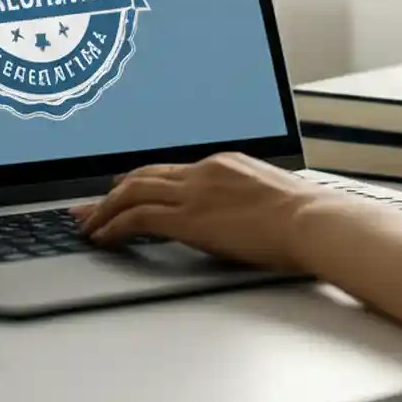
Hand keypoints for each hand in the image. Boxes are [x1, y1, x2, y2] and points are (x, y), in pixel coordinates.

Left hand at [70, 153, 339, 271]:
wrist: (314, 221)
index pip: (172, 171)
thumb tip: (241, 220)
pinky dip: (114, 226)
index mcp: (225, 164)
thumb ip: (246, 202)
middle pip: (144, 174)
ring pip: (132, 191)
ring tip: (87, 224)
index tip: (126, 192)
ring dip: (103, 209)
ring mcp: (195, 192)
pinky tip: (103, 238)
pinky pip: (138, 217)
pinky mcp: (189, 216)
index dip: (143, 182)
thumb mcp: (272, 200)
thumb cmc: (306, 219)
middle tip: (90, 206)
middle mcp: (205, 170)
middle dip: (112, 191)